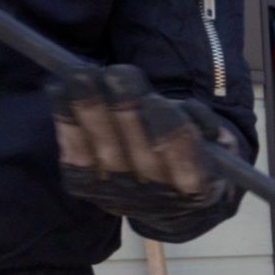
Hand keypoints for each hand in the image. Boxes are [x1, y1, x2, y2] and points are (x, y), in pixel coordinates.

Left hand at [49, 65, 237, 220]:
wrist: (170, 198)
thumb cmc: (195, 155)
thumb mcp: (216, 141)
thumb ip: (203, 125)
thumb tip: (188, 111)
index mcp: (199, 189)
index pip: (187, 163)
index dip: (171, 134)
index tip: (157, 102)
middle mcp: (157, 199)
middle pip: (140, 155)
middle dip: (126, 111)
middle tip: (116, 74)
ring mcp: (119, 196)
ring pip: (105, 152)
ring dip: (90, 111)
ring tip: (81, 75)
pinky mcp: (86, 187)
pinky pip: (75, 155)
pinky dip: (66, 121)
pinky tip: (58, 89)